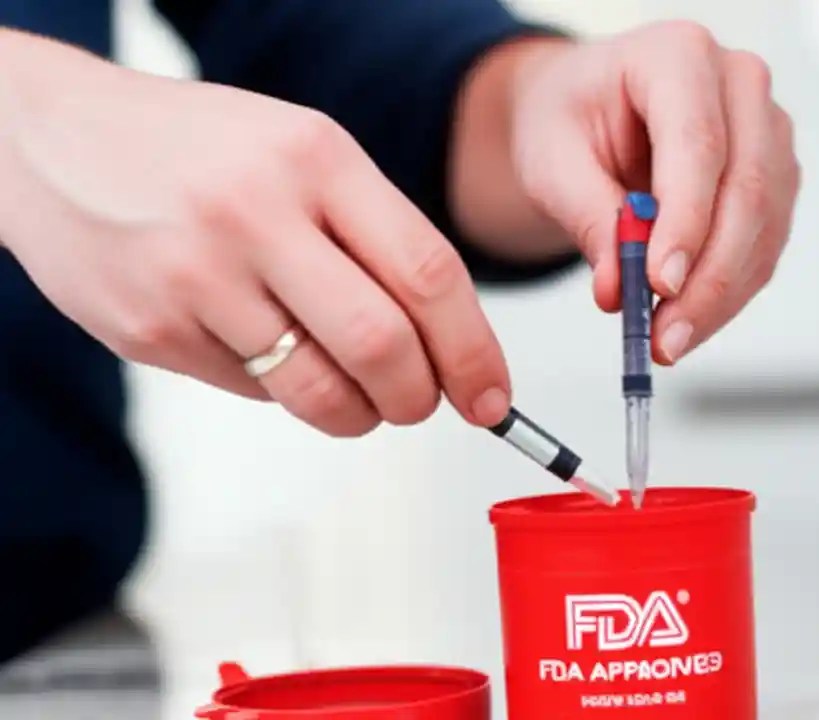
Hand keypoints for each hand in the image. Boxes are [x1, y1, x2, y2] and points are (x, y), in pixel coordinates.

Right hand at [0, 32, 510, 435]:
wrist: (50, 140)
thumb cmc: (200, 151)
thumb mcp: (303, 152)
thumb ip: (378, 234)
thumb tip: (452, 344)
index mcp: (316, 158)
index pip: (429, 274)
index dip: (474, 351)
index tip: (492, 396)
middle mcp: (257, 213)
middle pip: (382, 345)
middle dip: (422, 397)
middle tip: (426, 404)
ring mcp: (196, 276)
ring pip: (317, 390)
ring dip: (361, 415)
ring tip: (363, 400)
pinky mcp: (151, 331)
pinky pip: (254, 393)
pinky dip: (287, 394)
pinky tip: (276, 357)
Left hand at [509, 21, 800, 363]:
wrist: (585, 113)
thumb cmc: (569, 119)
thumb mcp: (551, 160)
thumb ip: (587, 217)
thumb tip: (617, 286)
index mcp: (678, 54)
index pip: (698, 144)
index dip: (686, 221)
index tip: (661, 285)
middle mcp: (739, 84)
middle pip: (747, 190)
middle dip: (707, 278)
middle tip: (665, 337)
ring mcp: (768, 130)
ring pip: (764, 227)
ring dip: (720, 296)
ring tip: (668, 341)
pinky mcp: (776, 177)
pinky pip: (764, 246)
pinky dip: (729, 293)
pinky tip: (690, 321)